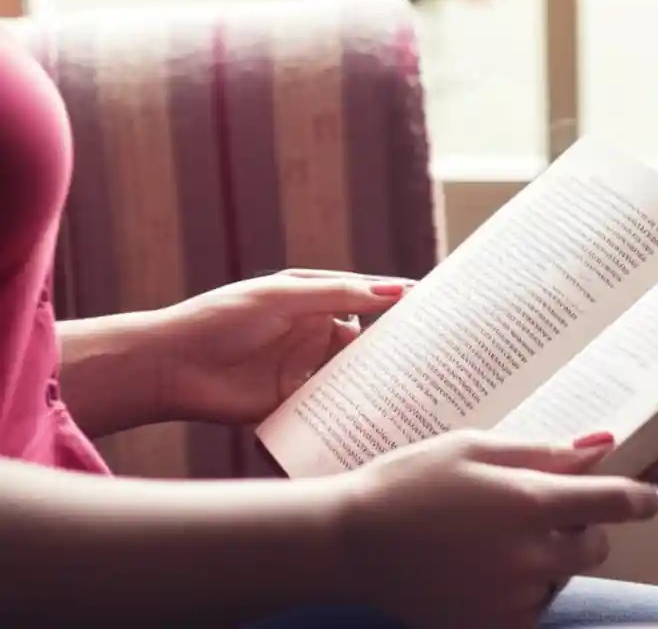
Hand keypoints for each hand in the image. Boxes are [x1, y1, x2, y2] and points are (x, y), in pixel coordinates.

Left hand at [154, 269, 413, 424]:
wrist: (169, 367)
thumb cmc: (221, 319)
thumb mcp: (283, 296)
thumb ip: (336, 294)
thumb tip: (393, 291)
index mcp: (313, 300)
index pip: (367, 298)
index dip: (400, 302)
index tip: (439, 307)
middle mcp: (313, 334)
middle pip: (367, 341)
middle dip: (397, 348)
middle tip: (438, 356)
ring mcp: (305, 369)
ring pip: (353, 375)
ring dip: (378, 381)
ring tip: (421, 389)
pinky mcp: (293, 403)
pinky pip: (332, 407)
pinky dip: (353, 410)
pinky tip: (380, 416)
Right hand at [335, 430, 657, 628]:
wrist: (350, 544)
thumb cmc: (409, 482)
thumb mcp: (474, 448)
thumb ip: (544, 452)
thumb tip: (603, 445)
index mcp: (528, 502)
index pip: (613, 502)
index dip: (639, 498)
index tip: (648, 496)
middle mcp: (529, 555)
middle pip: (596, 546)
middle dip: (583, 527)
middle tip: (538, 511)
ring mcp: (512, 598)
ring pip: (562, 578)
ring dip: (548, 560)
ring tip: (492, 541)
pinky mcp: (493, 627)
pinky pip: (533, 610)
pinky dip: (522, 592)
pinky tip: (483, 572)